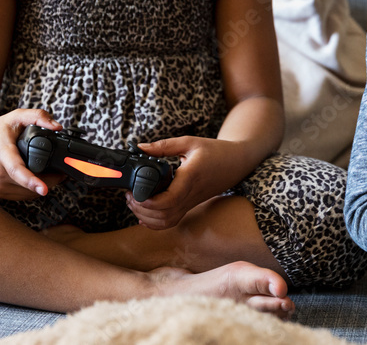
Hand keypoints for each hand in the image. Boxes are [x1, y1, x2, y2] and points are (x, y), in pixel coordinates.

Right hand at [0, 109, 63, 200]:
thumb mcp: (16, 117)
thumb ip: (38, 116)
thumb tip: (58, 127)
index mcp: (2, 154)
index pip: (17, 170)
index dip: (32, 181)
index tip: (44, 189)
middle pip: (29, 184)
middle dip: (51, 180)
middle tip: (62, 169)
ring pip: (28, 193)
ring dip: (43, 186)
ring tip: (52, 173)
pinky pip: (22, 196)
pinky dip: (33, 190)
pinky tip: (39, 179)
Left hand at [127, 136, 252, 229]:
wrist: (236, 163)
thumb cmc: (215, 151)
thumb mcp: (190, 142)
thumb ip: (164, 146)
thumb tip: (140, 148)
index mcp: (190, 177)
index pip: (169, 199)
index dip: (149, 201)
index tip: (135, 193)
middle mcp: (191, 194)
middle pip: (163, 214)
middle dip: (141, 209)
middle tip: (129, 196)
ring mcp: (191, 202)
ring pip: (167, 221)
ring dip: (147, 217)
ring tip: (134, 203)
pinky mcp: (190, 205)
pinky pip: (172, 221)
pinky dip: (156, 223)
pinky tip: (144, 214)